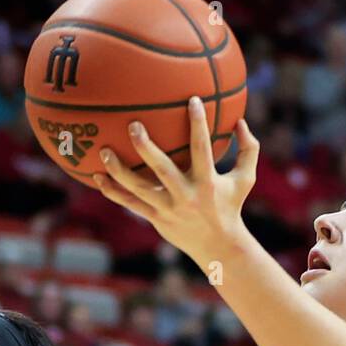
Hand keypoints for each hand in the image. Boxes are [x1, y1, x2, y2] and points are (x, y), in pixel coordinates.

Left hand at [93, 96, 258, 269]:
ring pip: (138, 188)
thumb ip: (248, 149)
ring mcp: (167, 208)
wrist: (218, 246)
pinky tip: (96, 178)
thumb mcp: (245, 179)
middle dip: (146, 147)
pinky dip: (112, 192)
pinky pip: (129, 204)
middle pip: (161, 169)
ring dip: (119, 170)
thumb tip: (241, 121)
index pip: (201, 148)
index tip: (192, 99)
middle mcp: (185, 195)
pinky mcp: (155, 218)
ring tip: (104, 151)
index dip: (198, 124)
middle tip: (133, 125)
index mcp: (206, 182)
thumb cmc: (230, 206)